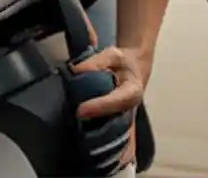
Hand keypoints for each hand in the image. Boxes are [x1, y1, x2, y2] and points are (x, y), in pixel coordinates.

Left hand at [72, 46, 149, 167]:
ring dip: (96, 141)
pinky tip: (83, 152)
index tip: (80, 110)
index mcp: (133, 92)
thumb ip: (96, 61)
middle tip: (75, 130)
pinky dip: (96, 146)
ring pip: (111, 136)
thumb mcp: (113, 55)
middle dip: (97, 130)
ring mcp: (122, 122)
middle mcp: (129, 111)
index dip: (100, 106)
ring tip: (77, 143)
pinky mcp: (114, 128)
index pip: (118, 101)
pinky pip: (107, 139)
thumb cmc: (122, 63)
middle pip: (115, 125)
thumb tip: (76, 70)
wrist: (132, 70)